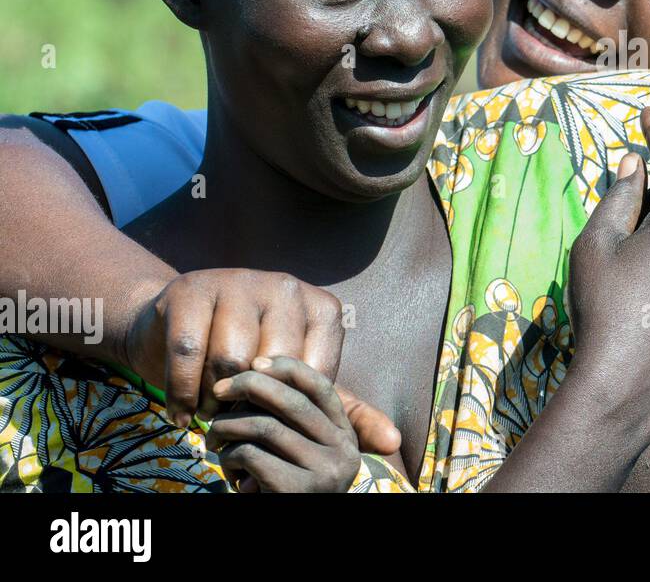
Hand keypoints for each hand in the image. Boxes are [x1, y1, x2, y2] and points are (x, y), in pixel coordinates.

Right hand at [123, 269, 399, 455]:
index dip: (287, 409)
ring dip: (214, 400)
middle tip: (235, 420)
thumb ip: (347, 412)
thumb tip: (394, 443)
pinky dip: (182, 392)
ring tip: (211, 414)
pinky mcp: (191, 289)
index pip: (311, 376)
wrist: (181, 325)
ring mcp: (238, 281)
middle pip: (272, 369)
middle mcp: (286, 287)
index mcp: (321, 308)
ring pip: (230, 362)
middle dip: (250, 406)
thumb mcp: (305, 385)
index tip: (271, 418)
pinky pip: (188, 352)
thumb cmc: (254, 358)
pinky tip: (183, 412)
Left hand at [206, 356, 362, 492]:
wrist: (288, 531)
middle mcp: (343, 452)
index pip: (321, 386)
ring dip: (228, 427)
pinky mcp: (298, 491)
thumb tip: (259, 366)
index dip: (287, 368)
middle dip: (248, 388)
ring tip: (214, 437)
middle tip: (217, 392)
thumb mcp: (298, 448)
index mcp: (347, 435)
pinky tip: (228, 470)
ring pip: (265, 427)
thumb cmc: (285, 488)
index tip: (255, 362)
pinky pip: (251, 456)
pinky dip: (229, 458)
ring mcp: (324, 473)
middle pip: (291, 401)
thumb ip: (293, 413)